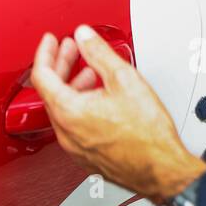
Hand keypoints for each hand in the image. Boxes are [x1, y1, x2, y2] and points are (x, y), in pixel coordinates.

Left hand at [30, 26, 205, 204]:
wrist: (163, 170)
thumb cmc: (148, 134)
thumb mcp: (124, 79)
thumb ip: (99, 52)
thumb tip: (84, 35)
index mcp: (69, 111)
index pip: (42, 75)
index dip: (45, 52)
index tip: (50, 41)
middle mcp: (66, 132)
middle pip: (51, 91)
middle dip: (60, 65)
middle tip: (70, 49)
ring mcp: (75, 147)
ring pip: (62, 109)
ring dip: (71, 85)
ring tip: (88, 70)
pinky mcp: (86, 156)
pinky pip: (73, 125)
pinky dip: (79, 105)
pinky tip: (97, 96)